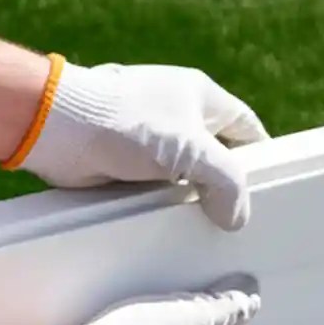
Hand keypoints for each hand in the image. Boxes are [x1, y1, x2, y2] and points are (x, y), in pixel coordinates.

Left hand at [12, 58, 269, 230]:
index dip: (258, 155)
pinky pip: (150, 184)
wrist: (57, 127)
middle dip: (222, 184)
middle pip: (213, 152)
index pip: (245, 126)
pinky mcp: (119, 157)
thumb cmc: (128, 123)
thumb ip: (227, 182)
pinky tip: (164, 225)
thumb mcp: (194, 151)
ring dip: (187, 197)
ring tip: (200, 230)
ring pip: (181, 173)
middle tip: (234, 218)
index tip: (266, 187)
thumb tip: (236, 216)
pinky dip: (157, 202)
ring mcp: (146, 133)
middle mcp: (174, 109)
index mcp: (199, 94)